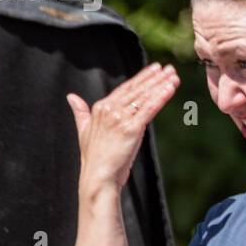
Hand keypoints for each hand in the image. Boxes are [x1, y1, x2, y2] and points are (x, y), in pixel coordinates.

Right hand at [66, 62, 178, 190]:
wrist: (98, 177)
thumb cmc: (94, 157)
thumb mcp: (83, 131)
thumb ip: (80, 112)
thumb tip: (71, 97)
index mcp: (100, 108)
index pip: (125, 88)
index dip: (142, 78)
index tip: (155, 69)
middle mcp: (109, 110)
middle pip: (137, 90)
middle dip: (155, 78)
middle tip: (170, 68)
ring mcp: (120, 118)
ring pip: (145, 97)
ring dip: (161, 84)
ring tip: (175, 76)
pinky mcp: (131, 128)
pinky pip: (149, 108)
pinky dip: (161, 97)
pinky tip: (171, 88)